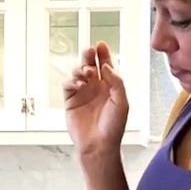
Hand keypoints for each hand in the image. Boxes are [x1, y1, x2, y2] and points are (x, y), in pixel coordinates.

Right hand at [63, 42, 128, 156]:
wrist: (99, 145)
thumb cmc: (113, 127)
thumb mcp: (122, 103)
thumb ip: (116, 82)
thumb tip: (106, 66)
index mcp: (109, 87)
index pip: (105, 66)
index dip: (103, 54)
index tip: (101, 44)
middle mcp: (95, 88)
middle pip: (90, 65)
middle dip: (89, 56)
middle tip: (90, 50)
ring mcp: (82, 94)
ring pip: (78, 73)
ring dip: (82, 68)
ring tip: (88, 73)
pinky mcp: (70, 101)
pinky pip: (68, 85)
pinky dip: (72, 81)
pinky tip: (79, 83)